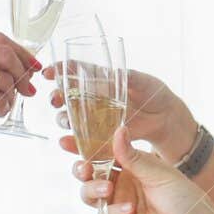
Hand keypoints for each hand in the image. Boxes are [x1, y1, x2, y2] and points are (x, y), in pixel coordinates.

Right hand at [0, 28, 38, 148]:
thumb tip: (20, 62)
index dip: (21, 52)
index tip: (33, 65)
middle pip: (7, 54)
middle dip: (23, 73)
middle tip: (29, 89)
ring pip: (6, 78)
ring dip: (11, 94)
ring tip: (1, 104)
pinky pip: (1, 98)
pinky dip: (4, 106)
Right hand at [44, 65, 196, 160]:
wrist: (165, 118)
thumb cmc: (154, 93)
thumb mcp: (142, 81)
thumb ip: (127, 77)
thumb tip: (114, 73)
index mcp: (101, 79)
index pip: (75, 72)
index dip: (60, 71)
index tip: (48, 72)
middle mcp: (93, 98)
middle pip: (67, 97)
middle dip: (57, 98)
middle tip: (56, 100)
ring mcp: (96, 117)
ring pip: (71, 118)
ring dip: (63, 119)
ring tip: (65, 121)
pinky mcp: (102, 136)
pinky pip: (83, 139)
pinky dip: (73, 141)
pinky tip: (66, 142)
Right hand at [78, 127, 213, 213]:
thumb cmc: (184, 196)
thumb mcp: (158, 172)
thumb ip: (132, 156)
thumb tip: (117, 130)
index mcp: (130, 165)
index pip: (101, 153)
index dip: (84, 148)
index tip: (67, 141)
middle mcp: (121, 184)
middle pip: (89, 175)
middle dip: (82, 170)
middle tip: (85, 169)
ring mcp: (118, 204)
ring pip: (89, 195)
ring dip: (92, 189)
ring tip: (106, 189)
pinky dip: (112, 211)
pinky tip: (129, 209)